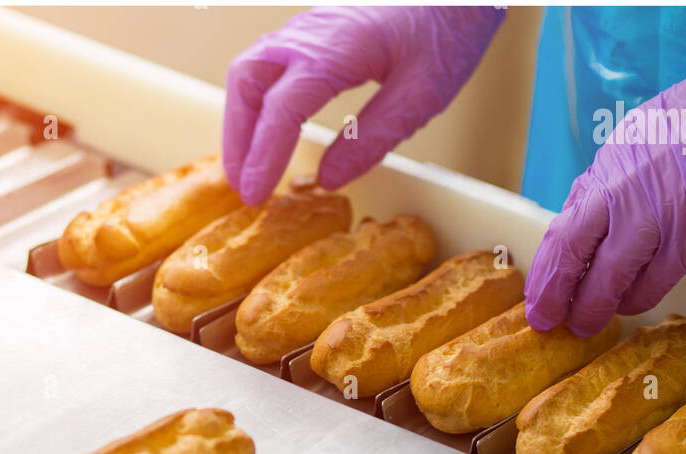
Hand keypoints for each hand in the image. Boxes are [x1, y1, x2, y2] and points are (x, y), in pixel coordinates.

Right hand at [223, 6, 504, 204]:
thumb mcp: (421, 95)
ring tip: (247, 166)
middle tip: (242, 186)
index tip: (256, 194)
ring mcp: (309, 29)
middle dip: (237, 138)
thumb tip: (328, 179)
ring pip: (251, 70)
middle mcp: (310, 34)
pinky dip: (257, 102)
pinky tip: (267, 130)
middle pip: (248, 82)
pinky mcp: (316, 33)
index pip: (281, 108)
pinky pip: (269, 65)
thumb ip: (373, 138)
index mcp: (334, 49)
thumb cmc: (448, 27)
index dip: (263, 156)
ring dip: (242, 119)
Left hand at [524, 16, 685, 335]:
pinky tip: (631, 305)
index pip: (563, 226)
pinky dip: (637, 299)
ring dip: (596, 307)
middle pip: (572, 257)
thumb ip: (621, 180)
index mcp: (612, 165)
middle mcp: (623, 192)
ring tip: (588, 323)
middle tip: (549, 321)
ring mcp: (656, 218)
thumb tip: (601, 218)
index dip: (547, 268)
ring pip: (609, 280)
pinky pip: (652, 283)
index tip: (538, 292)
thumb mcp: (650, 136)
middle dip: (556, 297)